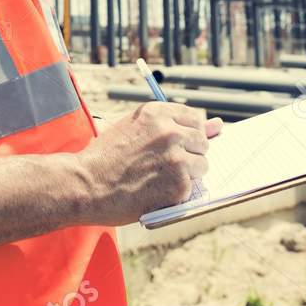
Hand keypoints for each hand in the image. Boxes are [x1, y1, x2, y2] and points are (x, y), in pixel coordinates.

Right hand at [76, 102, 221, 225]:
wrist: (85, 185)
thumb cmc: (105, 157)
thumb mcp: (133, 129)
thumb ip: (174, 124)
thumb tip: (219, 125)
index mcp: (156, 113)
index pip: (193, 117)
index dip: (186, 133)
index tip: (176, 143)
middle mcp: (170, 132)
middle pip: (202, 141)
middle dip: (189, 153)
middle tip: (164, 164)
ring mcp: (176, 159)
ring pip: (202, 165)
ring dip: (187, 174)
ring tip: (158, 178)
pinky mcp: (179, 185)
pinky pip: (192, 187)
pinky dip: (177, 192)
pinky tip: (155, 191)